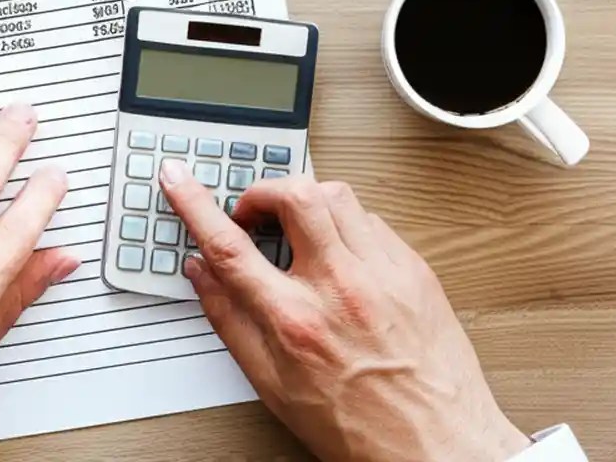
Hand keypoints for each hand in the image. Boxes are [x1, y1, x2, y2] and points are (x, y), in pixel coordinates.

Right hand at [161, 164, 529, 461]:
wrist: (437, 447)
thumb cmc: (361, 427)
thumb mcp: (273, 386)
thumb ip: (230, 321)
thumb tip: (203, 275)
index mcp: (297, 321)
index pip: (230, 245)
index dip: (194, 204)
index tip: (177, 180)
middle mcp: (341, 288)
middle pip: (294, 196)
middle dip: (262, 191)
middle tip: (252, 211)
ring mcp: (384, 274)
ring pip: (337, 196)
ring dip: (305, 201)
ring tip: (295, 229)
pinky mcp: (415, 271)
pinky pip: (373, 221)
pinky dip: (346, 224)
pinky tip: (338, 251)